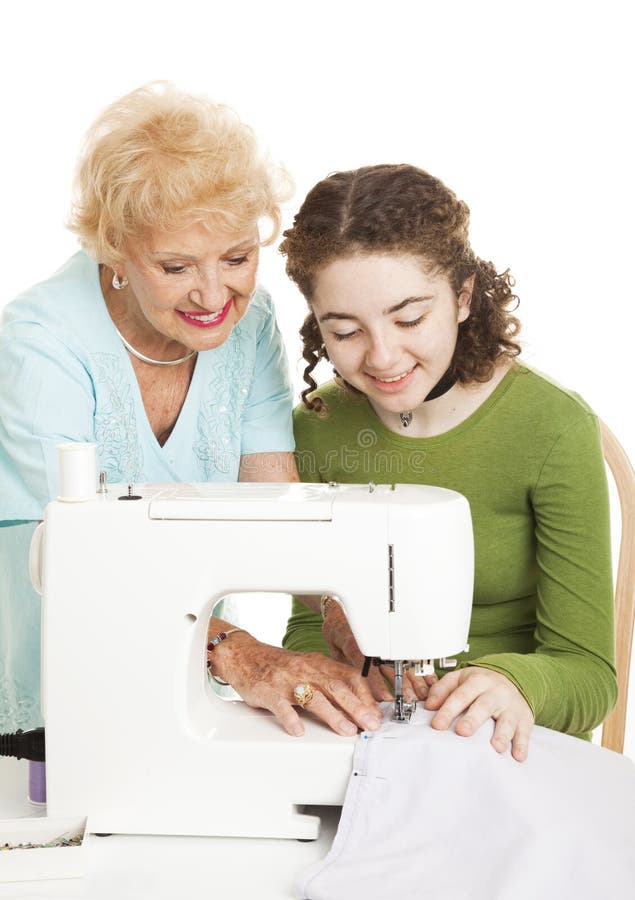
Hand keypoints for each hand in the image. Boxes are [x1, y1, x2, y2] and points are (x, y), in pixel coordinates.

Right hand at [210, 630, 382, 737]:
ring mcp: (286, 681)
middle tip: (370, 724)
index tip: (376, 712)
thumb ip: (331, 680)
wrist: (244, 655)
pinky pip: (280, 705)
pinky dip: (290, 718)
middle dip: (356, 706)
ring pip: (313, 696)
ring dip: (332, 714)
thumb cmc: (280, 665)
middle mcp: (305, 670)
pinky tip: (298, 730)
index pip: (348, 676)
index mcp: (318, 663)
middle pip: (335, 687)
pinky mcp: (267, 691)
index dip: (365, 694)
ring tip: (346, 730)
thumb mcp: (309, 666)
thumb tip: (359, 701)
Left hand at [322, 602, 437, 702]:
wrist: (346, 601)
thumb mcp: (332, 644)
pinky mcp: (395, 636)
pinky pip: (409, 653)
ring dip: (412, 678)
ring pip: (401, 660)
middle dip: (401, 684)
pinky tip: (428, 677)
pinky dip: (419, 666)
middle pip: (389, 665)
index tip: (384, 696)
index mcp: (353, 643)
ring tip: (421, 692)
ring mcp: (386, 638)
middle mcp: (373, 640)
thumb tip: (348, 684)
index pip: (367, 666)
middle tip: (409, 699)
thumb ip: (342, 664)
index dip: (376, 682)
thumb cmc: (338, 626)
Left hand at [424, 666, 533, 760]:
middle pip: (484, 706)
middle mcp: (495, 692)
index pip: (461, 695)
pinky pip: (525, 732)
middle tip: (462, 732)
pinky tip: (518, 756)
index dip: (448, 710)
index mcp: (478, 681)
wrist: (512, 677)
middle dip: (473, 720)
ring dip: (502, 734)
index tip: (437, 725)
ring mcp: (511, 706)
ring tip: (496, 747)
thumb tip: (429, 706)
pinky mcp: (524, 718)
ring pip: (507, 720)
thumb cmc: (481, 683)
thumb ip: (443, 689)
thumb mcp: (460, 678)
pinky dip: (522, 744)